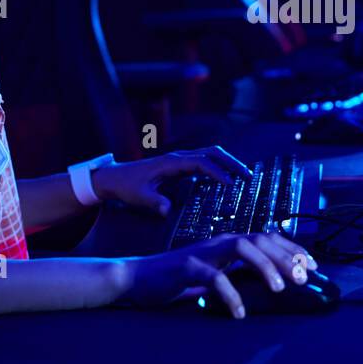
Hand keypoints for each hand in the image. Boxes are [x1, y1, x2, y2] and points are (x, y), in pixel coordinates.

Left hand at [90, 147, 252, 214]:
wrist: (114, 177)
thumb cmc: (126, 186)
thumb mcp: (137, 196)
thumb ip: (153, 202)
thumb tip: (167, 210)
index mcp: (171, 162)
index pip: (201, 163)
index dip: (217, 172)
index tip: (231, 185)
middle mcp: (179, 158)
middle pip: (212, 153)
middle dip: (232, 162)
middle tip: (248, 176)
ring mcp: (180, 160)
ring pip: (211, 155)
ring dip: (228, 163)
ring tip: (244, 177)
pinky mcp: (180, 166)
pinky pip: (205, 163)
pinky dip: (219, 167)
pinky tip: (227, 180)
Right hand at [116, 233, 319, 317]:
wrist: (137, 278)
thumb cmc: (176, 278)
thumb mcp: (213, 275)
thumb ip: (236, 276)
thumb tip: (267, 288)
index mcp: (227, 243)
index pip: (266, 237)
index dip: (291, 248)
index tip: (313, 264)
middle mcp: (218, 242)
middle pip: (260, 239)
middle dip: (285, 256)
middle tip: (304, 278)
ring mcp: (203, 252)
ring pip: (241, 247)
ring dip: (265, 266)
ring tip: (280, 288)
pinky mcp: (186, 267)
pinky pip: (213, 277)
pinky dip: (231, 294)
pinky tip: (240, 312)